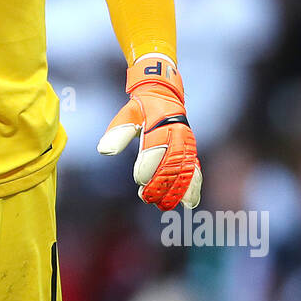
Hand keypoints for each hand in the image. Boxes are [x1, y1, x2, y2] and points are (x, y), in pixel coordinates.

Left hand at [96, 54, 201, 209]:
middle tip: (147, 198)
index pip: (155, 149)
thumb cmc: (141, 109)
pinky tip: (189, 203)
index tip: (139, 181)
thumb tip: (104, 151)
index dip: (148, 166)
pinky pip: (195, 170)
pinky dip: (193, 187)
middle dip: (160, 183)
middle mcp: (178, 135)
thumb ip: (118, 133)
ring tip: (164, 205)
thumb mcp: (127, 115)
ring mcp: (187, 144)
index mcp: (162, 124)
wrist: (164, 95)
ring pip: (185, 170)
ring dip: (176, 190)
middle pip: (171, 163)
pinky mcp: (191, 152)